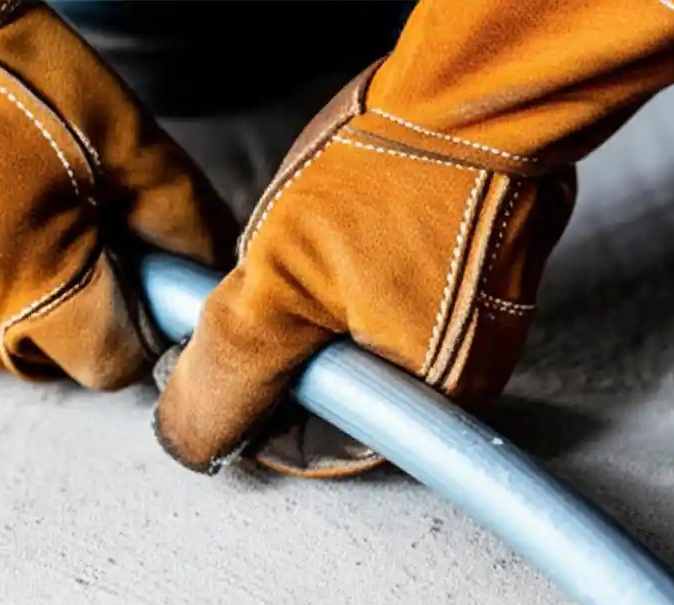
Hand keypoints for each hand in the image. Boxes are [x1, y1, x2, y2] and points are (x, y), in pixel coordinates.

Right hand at [0, 0, 237, 388]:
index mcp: (35, 283)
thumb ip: (178, 218)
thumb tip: (211, 268)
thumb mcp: (119, 135)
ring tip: (2, 223)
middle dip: (73, 315)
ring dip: (8, 306)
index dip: (134, 322)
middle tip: (67, 239)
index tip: (132, 283)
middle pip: (52, 361)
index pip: (113, 361)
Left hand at [153, 0, 673, 475]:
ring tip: (307, 246)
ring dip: (318, 312)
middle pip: (344, 399)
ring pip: (364, 347)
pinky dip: (355, 280)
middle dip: (289, 353)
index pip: (321, 445)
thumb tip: (192, 442)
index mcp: (426, 400)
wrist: (480, 90)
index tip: (227, 353)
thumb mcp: (281, 283)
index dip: (258, 407)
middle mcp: (464, 378)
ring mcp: (480, 325)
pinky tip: (343, 231)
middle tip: (265, 283)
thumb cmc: (398, 171)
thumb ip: (232, 375)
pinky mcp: (482, 277)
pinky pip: (399, 302)